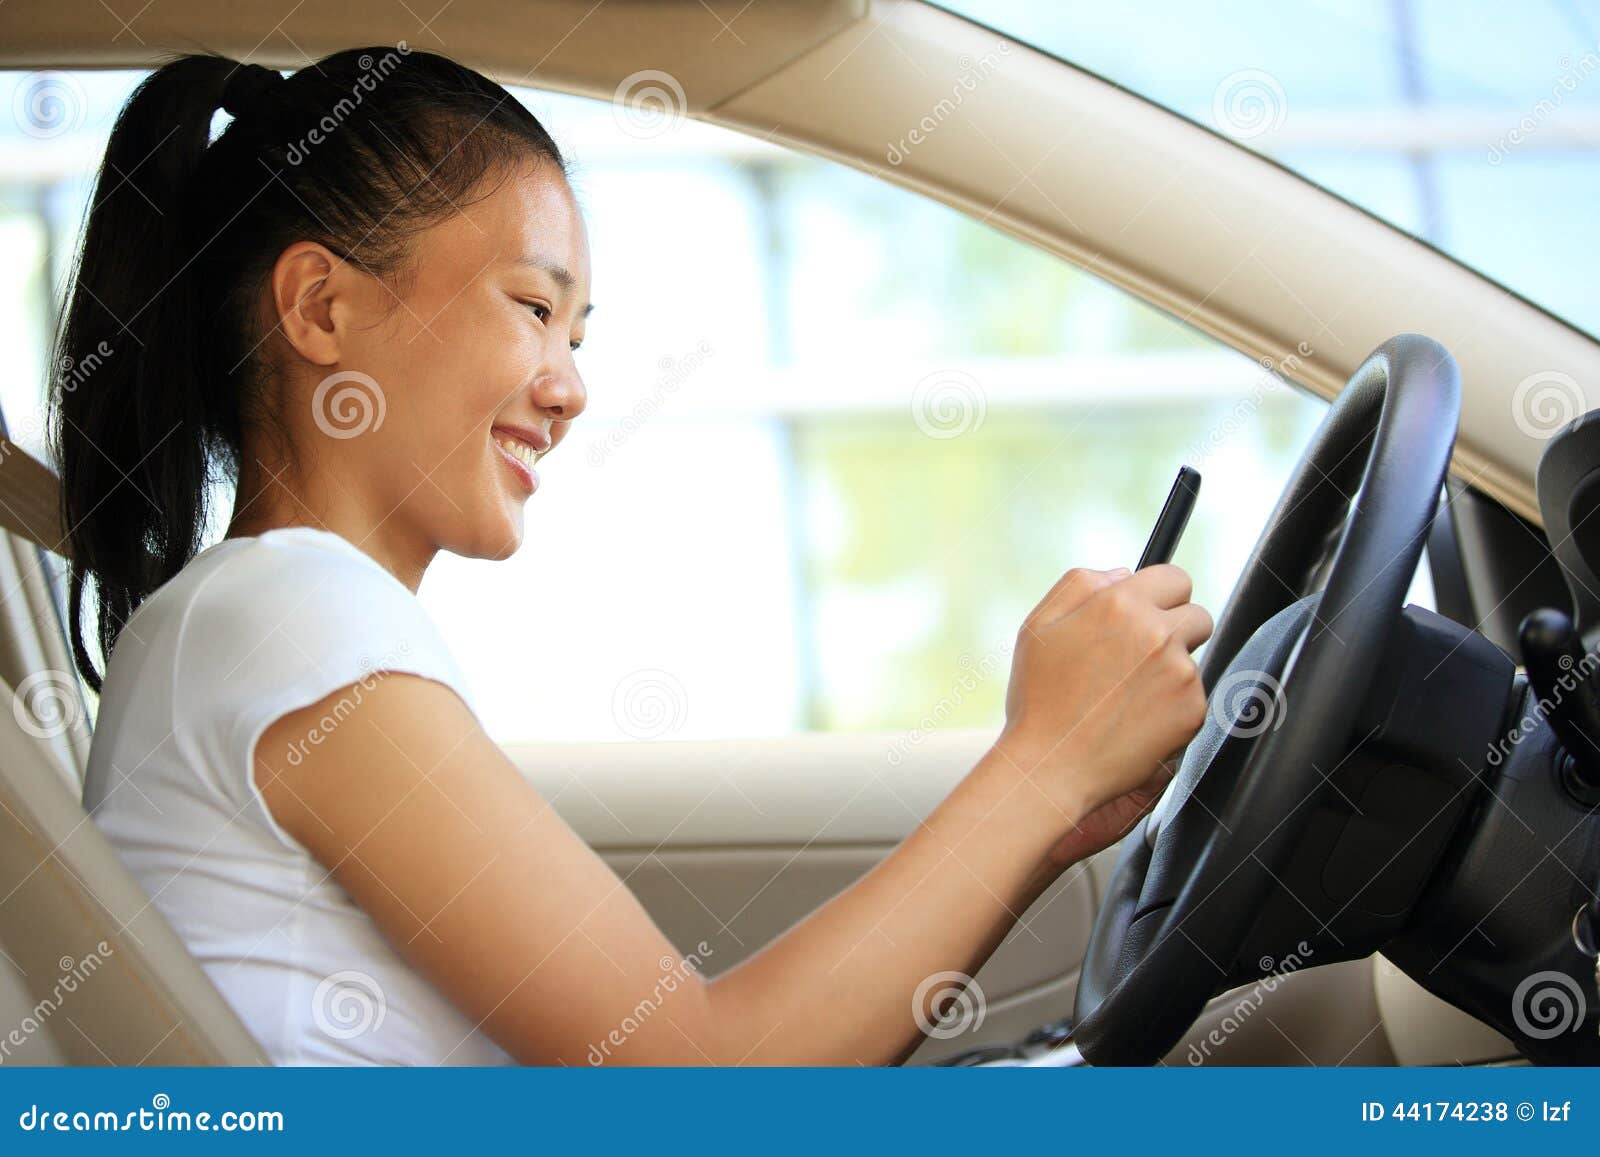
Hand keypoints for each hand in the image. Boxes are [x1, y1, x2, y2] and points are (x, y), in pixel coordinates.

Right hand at [994, 565, 1211, 843]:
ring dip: (1171, 671)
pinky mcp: (1193, 710)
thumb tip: (1124, 573)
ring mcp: (1180, 672)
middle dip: (1178, 630)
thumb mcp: (1039, 625)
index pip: (1175, 577)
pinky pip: (1194, 698)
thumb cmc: (1040, 699)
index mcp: (1120, 604)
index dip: (1162, 596)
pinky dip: (1173, 708)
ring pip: (1194, 659)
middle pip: (1198, 615)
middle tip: (1143, 658)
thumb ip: (1081, 583)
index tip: (1153, 613)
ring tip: (1126, 697)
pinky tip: (1136, 720)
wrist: (1053, 766)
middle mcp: (1157, 633)